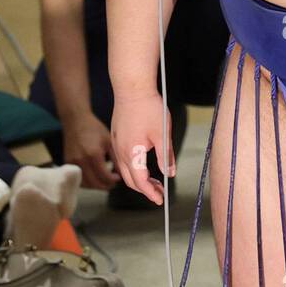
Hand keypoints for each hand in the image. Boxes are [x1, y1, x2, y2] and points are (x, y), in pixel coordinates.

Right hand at [63, 112, 118, 188]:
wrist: (75, 121)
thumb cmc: (94, 129)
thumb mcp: (108, 142)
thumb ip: (115, 159)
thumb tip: (122, 174)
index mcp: (93, 155)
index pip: (104, 177)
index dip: (113, 181)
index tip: (118, 178)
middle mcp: (81, 161)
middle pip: (95, 183)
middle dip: (106, 186)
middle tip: (113, 182)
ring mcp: (73, 163)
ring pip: (86, 184)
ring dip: (96, 186)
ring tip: (104, 180)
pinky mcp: (67, 163)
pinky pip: (78, 178)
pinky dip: (87, 182)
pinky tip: (94, 177)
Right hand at [110, 91, 175, 205]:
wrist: (131, 86)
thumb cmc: (148, 107)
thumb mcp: (162, 133)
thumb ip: (165, 156)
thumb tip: (169, 174)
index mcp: (132, 152)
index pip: (140, 182)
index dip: (151, 193)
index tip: (160, 200)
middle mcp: (120, 151)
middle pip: (130, 180)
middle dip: (145, 190)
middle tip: (159, 192)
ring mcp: (116, 143)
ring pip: (124, 170)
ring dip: (138, 179)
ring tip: (154, 180)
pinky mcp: (115, 136)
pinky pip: (121, 159)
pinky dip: (132, 168)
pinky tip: (142, 163)